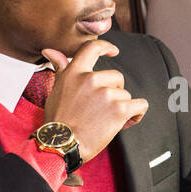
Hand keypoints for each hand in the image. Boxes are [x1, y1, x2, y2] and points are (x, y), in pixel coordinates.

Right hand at [40, 40, 148, 162]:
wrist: (62, 144)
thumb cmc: (58, 121)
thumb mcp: (56, 90)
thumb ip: (60, 68)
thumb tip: (50, 51)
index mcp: (75, 72)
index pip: (92, 48)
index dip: (106, 47)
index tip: (113, 51)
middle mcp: (91, 79)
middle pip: (116, 77)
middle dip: (114, 93)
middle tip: (101, 110)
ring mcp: (107, 93)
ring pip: (126, 94)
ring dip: (121, 107)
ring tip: (106, 120)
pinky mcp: (119, 108)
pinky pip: (140, 105)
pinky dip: (137, 114)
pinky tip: (126, 122)